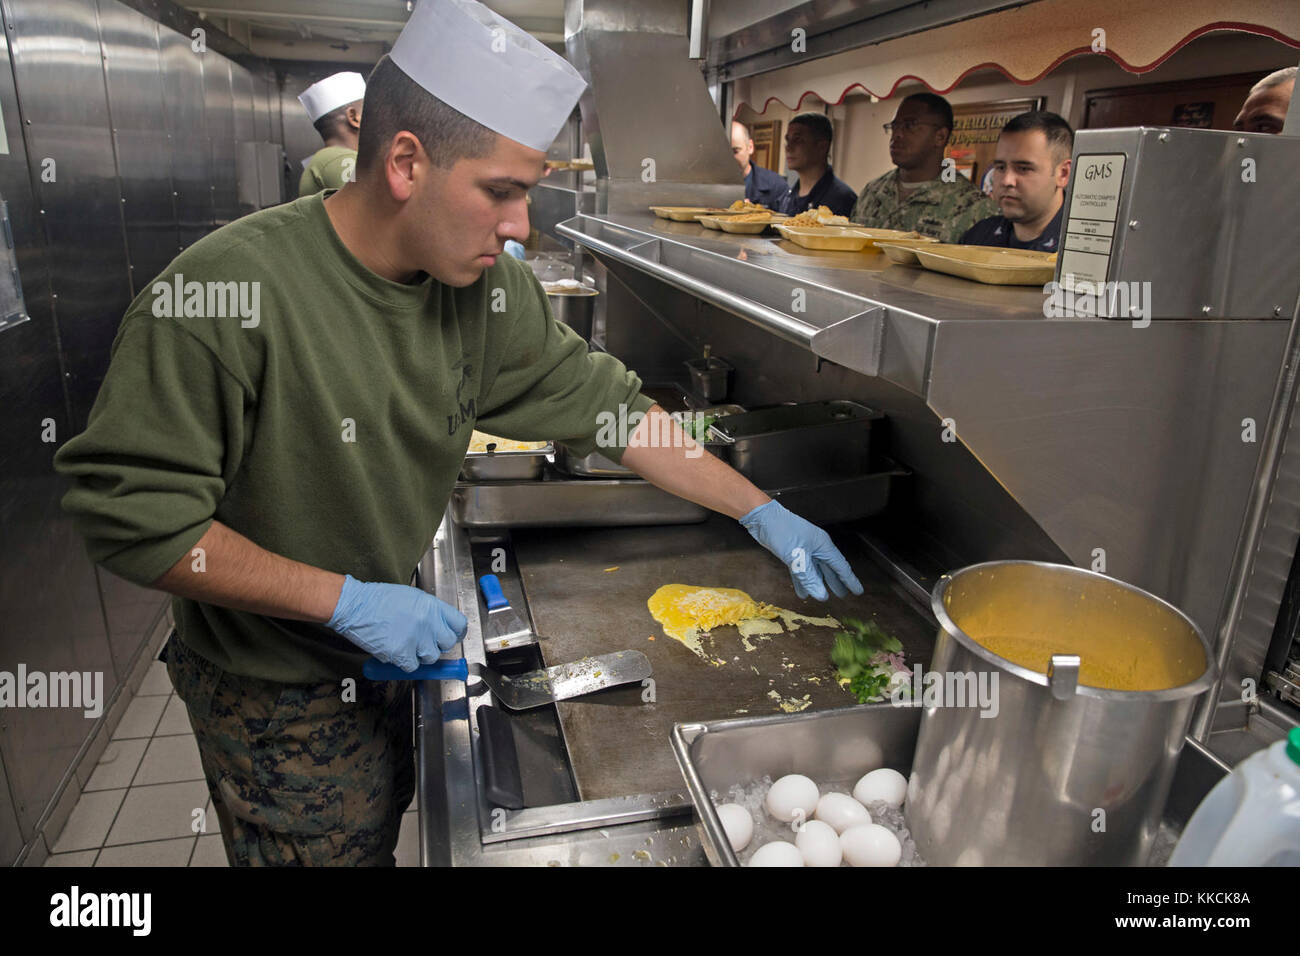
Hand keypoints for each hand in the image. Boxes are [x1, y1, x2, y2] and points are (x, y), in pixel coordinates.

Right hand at [327, 575, 467, 672]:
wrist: (355, 606)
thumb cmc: (378, 600)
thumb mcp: (412, 598)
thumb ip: (429, 612)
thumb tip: (440, 628)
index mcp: (432, 605)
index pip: (459, 624)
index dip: (456, 633)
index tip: (451, 637)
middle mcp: (428, 621)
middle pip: (448, 643)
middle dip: (438, 645)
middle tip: (424, 643)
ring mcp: (416, 638)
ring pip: (432, 657)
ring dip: (421, 655)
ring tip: (406, 645)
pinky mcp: (402, 652)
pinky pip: (413, 666)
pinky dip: (405, 662)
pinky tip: (395, 650)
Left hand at [739, 501, 863, 600]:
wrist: (762, 518)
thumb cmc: (781, 530)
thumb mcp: (796, 557)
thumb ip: (809, 577)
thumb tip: (821, 595)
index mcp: (823, 546)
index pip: (841, 566)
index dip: (850, 580)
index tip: (858, 591)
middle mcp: (816, 547)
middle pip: (830, 568)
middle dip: (837, 582)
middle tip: (844, 595)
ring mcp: (804, 549)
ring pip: (816, 570)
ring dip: (820, 583)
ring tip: (825, 596)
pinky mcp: (792, 551)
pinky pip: (801, 570)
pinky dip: (803, 580)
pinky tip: (803, 591)